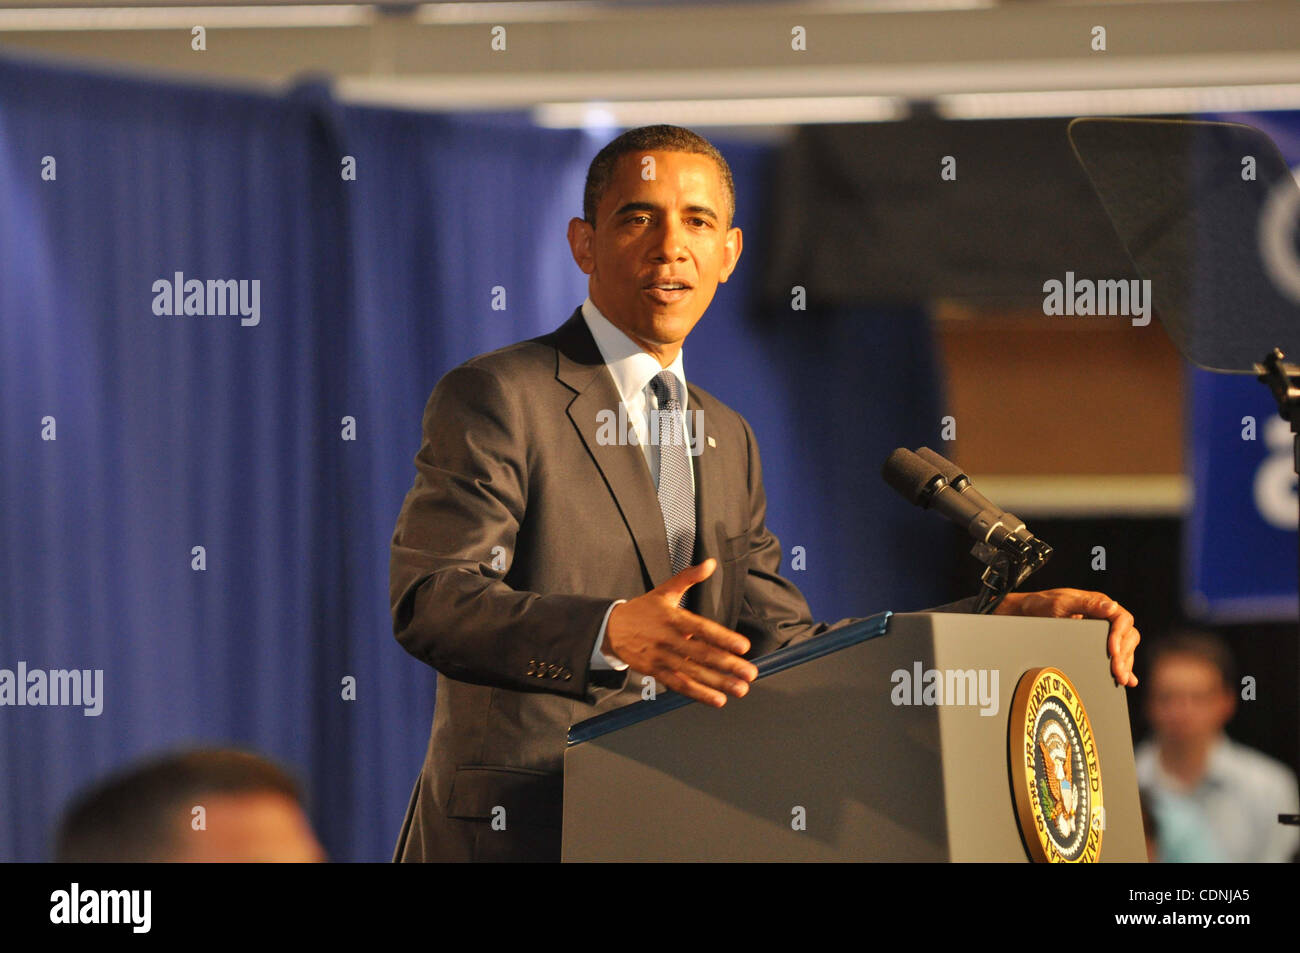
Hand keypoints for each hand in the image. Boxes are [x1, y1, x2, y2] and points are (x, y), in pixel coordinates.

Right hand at [603, 558, 758, 707]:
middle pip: (701, 654)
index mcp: (673, 618)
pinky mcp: (655, 672)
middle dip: (728, 665)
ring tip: (739, 689)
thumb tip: (711, 563)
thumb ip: (689, 577)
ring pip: (693, 673)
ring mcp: (661, 658)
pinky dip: (698, 694)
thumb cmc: (643, 610)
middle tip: (749, 673)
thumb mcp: (665, 591)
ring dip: (717, 683)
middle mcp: (668, 639)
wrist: (611, 628)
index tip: (743, 646)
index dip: (723, 638)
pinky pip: (679, 685)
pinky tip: (717, 699)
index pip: (702, 629)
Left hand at [994, 588, 1139, 687]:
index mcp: (1099, 603)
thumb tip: (1111, 607)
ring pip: (1125, 647)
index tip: (1113, 651)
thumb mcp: (1061, 603)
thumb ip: (1086, 604)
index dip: (1120, 636)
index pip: (1122, 619)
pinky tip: (1128, 680)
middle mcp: (1104, 616)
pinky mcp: (1097, 642)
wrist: (1025, 613)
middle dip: (1124, 655)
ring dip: (1125, 664)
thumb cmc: (1041, 605)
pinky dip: (1124, 667)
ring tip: (1121, 679)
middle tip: (1117, 672)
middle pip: (1128, 635)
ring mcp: (1102, 630)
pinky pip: (1117, 654)